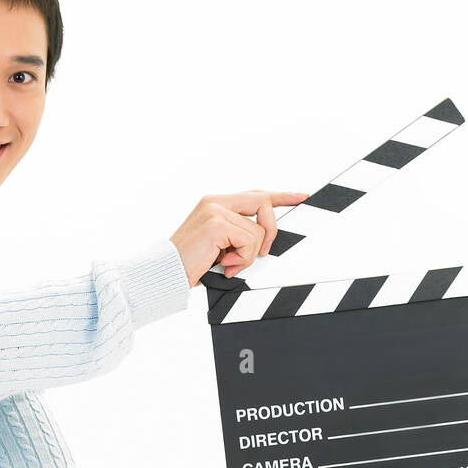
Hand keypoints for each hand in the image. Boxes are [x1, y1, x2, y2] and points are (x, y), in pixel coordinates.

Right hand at [170, 191, 309, 287]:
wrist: (167, 273)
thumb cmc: (190, 263)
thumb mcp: (217, 245)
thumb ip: (236, 234)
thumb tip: (262, 240)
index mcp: (215, 203)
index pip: (254, 194)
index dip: (280, 196)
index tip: (301, 196)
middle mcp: (215, 201)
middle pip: (263, 203)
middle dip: (270, 230)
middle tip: (261, 253)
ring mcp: (215, 210)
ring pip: (257, 230)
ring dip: (248, 255)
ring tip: (229, 264)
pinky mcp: (216, 224)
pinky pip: (249, 241)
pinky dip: (242, 258)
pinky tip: (225, 265)